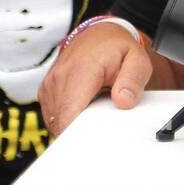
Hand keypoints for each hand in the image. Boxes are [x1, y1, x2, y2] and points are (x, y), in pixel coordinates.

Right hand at [38, 23, 152, 133]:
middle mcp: (59, 78)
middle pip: (61, 122)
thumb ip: (133, 81)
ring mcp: (49, 86)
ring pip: (56, 122)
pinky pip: (54, 116)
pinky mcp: (46, 92)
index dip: (76, 136)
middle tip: (101, 132)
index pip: (69, 112)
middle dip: (80, 133)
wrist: (98, 36)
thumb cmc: (116, 49)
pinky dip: (68, 118)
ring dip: (74, 125)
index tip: (88, 148)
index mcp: (80, 71)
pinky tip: (84, 109)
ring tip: (95, 112)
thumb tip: (123, 101)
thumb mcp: (137, 60)